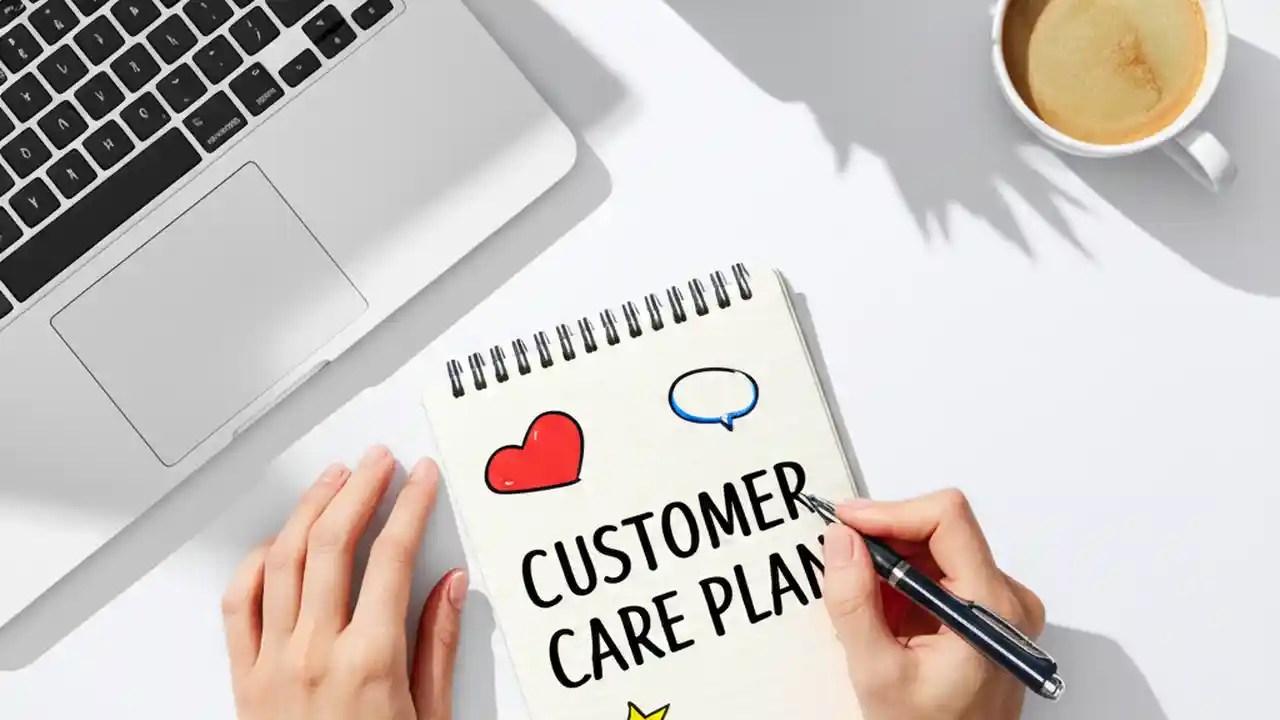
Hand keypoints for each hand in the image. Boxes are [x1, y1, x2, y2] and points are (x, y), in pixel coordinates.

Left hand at [222, 446, 466, 719]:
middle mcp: (315, 652)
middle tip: (379, 463)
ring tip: (334, 480)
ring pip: (284, 559)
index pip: (391, 556)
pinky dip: (257, 561)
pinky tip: (279, 541)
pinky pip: (239, 602)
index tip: (421, 480)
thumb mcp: (429, 716)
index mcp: (369, 660)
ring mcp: (272, 662)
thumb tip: (450, 587)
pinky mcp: (243, 677)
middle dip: (360, 489)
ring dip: (310, 508)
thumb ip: (437, 645)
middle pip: (333, 542)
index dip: (410, 506)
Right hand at [822, 489, 1044, 719]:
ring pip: (937, 546)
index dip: (890, 512)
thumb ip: (855, 603)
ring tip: (866, 605)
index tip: (847, 521)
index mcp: (992, 609)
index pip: (946, 519)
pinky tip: (886, 617)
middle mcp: (1007, 599)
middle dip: (884, 539)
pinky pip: (940, 570)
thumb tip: (841, 541)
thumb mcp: (878, 673)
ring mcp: (1000, 605)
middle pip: (941, 528)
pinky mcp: (986, 611)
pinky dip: (903, 582)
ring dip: (891, 563)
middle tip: (842, 559)